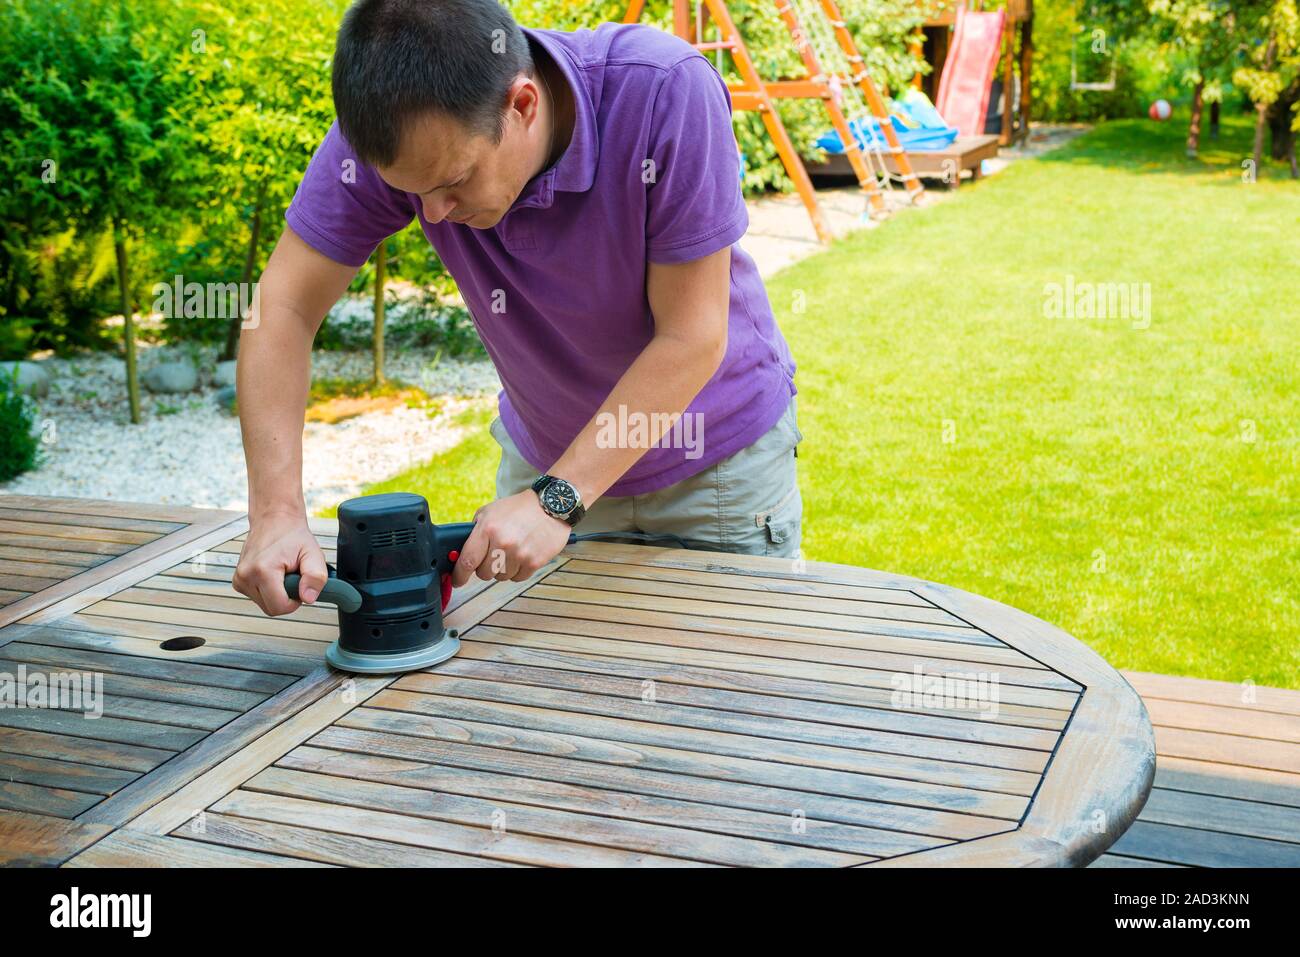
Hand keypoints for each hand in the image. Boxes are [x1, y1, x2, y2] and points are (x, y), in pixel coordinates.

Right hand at [232, 509, 328, 615]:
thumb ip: (316, 577)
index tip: (299, 585)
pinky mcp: (238, 580)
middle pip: (271, 608)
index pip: (279, 607)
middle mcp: (245, 576)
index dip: (295, 601)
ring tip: (283, 572)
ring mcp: (239, 579)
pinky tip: (273, 573)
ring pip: (264, 604)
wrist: (274, 519)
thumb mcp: (313, 554)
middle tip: (292, 576)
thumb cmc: (293, 535)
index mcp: (262, 570)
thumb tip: (308, 598)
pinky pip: (257, 597)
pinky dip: (268, 590)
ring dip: (277, 593)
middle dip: (286, 597)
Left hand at [452, 490, 571, 584]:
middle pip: (484, 574)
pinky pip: (518, 578)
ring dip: (503, 568)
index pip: (467, 561)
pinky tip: (523, 554)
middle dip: (485, 568)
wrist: (551, 505)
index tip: (457, 580)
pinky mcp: (534, 562)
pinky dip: (518, 570)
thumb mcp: (489, 511)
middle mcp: (502, 543)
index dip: (459, 575)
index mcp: (487, 529)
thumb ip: (474, 531)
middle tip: (493, 555)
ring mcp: (519, 554)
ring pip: (501, 577)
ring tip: (512, 551)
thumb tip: (461, 553)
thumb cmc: (518, 508)